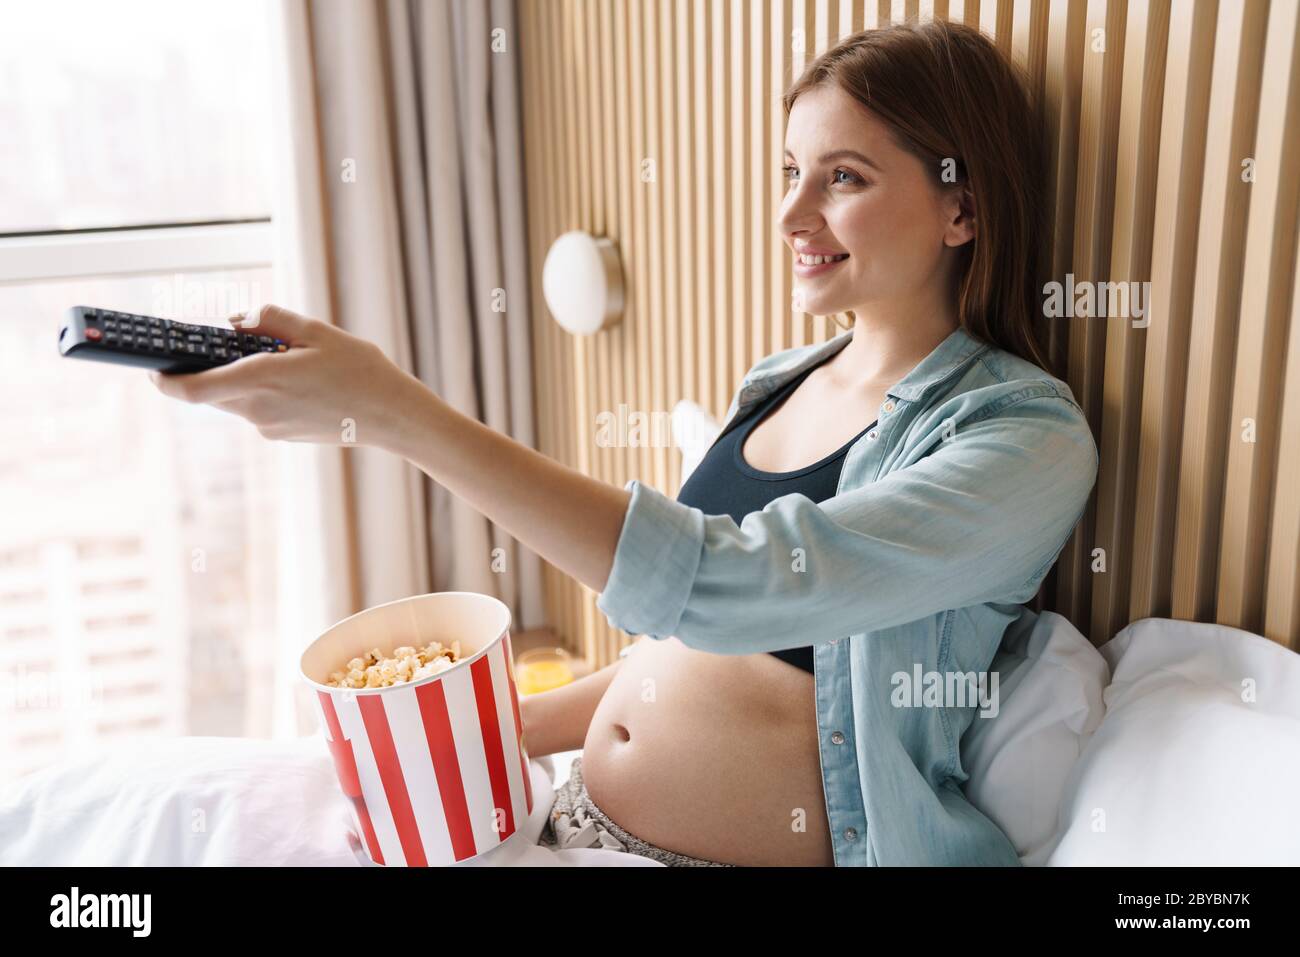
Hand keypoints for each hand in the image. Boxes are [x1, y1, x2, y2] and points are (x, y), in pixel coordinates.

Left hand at [148, 304, 426, 446]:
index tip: (151, 369)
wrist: (394, 417)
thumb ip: (269, 320)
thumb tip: (235, 322)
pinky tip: (300, 379)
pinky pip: (259, 408)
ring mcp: (270, 426)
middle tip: (224, 344)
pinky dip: (265, 391)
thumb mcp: (316, 331)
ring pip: (236, 399)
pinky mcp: (283, 434)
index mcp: (261, 380)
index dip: (164, 381)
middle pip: (212, 391)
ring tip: (281, 357)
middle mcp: (259, 409)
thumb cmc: (360, 371)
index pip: (191, 390)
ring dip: (243, 377)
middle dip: (210, 368)